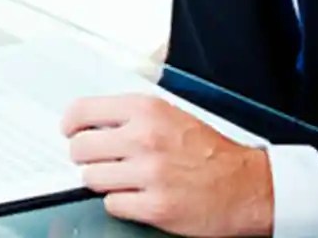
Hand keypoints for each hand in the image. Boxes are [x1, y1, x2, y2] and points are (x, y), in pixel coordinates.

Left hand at [62, 95, 273, 235]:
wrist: (248, 186)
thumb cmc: (208, 152)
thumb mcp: (168, 116)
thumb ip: (128, 116)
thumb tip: (88, 123)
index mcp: (146, 110)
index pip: (81, 111)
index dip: (70, 124)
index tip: (69, 131)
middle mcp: (144, 138)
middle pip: (79, 148)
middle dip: (85, 157)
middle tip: (97, 160)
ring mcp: (149, 173)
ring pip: (90, 178)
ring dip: (102, 181)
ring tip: (122, 179)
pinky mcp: (156, 206)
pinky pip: (111, 204)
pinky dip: (119, 203)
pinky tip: (136, 196)